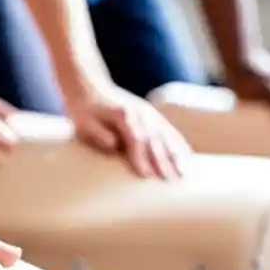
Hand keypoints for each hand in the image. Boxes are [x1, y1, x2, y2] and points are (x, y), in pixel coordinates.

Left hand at [63, 81, 190, 178]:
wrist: (90, 87)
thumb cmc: (84, 111)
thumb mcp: (83, 122)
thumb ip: (97, 134)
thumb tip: (114, 145)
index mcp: (123, 115)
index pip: (136, 139)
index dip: (142, 158)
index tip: (146, 176)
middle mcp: (140, 113)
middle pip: (155, 139)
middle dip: (163, 161)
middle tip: (169, 181)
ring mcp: (149, 114)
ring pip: (167, 135)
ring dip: (176, 155)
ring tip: (182, 174)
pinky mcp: (154, 117)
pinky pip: (171, 132)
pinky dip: (180, 146)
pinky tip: (186, 160)